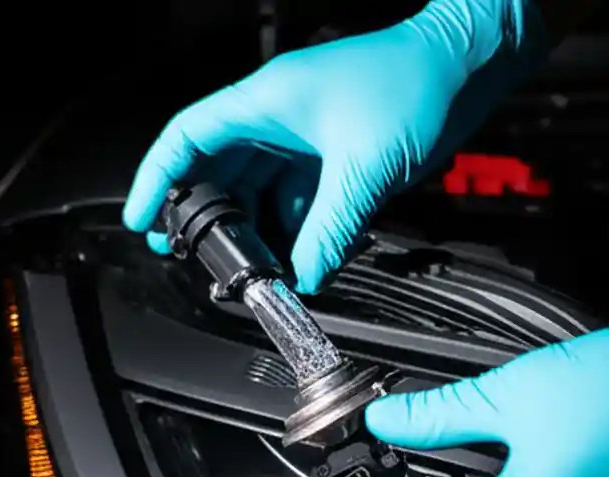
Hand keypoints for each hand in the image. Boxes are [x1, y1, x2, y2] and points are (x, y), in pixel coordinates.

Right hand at [122, 0, 545, 293]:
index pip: (188, 137)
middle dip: (206, 216)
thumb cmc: (413, 86)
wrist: (465, 67)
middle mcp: (278, 118)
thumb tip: (306, 277)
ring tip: (251, 269)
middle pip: (220, 171)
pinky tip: (298, 258)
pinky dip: (294, 228)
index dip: (157, 178)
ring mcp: (306, 137)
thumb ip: (329, 229)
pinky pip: (299, 198)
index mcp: (266, 102)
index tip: (142, 218)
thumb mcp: (364, 168)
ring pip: (261, 190)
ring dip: (255, 230)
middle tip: (194, 257)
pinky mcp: (334, 156)